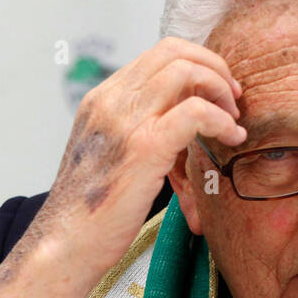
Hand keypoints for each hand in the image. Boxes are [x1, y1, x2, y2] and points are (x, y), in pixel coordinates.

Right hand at [0, 37, 246, 297]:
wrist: (64, 246)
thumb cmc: (91, 214)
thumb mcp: (111, 159)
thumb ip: (138, 134)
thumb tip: (182, 130)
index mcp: (102, 100)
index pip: (158, 54)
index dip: (198, 65)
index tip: (219, 93)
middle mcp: (111, 102)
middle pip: (175, 52)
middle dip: (215, 70)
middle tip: (233, 102)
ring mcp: (125, 121)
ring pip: (186, 72)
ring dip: (220, 92)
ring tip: (233, 123)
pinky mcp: (143, 148)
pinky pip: (195, 112)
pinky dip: (221, 121)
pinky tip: (231, 140)